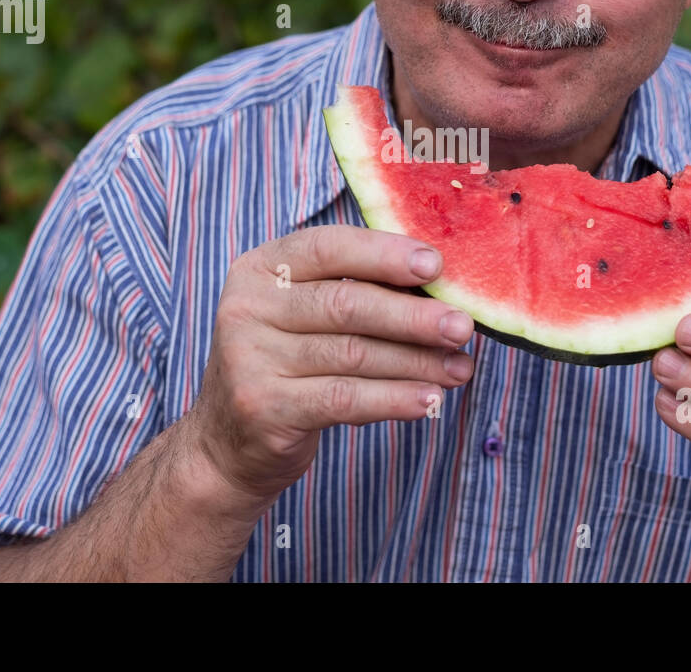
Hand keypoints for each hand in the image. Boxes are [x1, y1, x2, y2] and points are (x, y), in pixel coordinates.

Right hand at [188, 225, 475, 508]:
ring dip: (416, 362)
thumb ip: (354, 292)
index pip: (328, 247)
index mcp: (261, 269)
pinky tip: (428, 400)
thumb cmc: (287, 365)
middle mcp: (247, 308)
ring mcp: (249, 359)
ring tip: (460, 369)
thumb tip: (439, 287)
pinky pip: (344, 398)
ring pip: (352, 354)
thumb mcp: (302, 316)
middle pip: (346, 304)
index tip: (436, 265)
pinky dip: (394, 399)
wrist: (227, 443)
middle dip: (413, 316)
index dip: (385, 254)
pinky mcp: (263, 407)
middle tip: (463, 326)